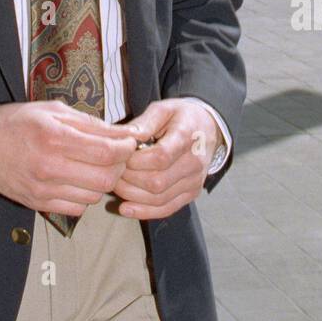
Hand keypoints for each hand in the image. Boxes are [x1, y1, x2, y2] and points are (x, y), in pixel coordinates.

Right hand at [0, 102, 139, 217]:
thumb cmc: (19, 122)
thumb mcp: (53, 110)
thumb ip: (89, 123)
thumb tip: (121, 134)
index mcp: (54, 137)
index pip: (106, 152)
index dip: (126, 148)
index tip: (129, 142)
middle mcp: (50, 167)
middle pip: (105, 178)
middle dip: (120, 167)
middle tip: (118, 156)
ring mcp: (44, 190)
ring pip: (94, 196)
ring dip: (103, 183)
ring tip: (97, 167)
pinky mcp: (39, 204)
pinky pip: (78, 209)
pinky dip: (86, 196)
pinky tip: (79, 180)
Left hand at [113, 99, 220, 219]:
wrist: (208, 129)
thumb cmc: (181, 117)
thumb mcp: (163, 109)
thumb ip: (143, 123)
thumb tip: (124, 139)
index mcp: (186, 137)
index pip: (160, 157)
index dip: (135, 161)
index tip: (120, 157)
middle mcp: (194, 163)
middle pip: (157, 182)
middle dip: (129, 179)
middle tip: (113, 172)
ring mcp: (194, 181)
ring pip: (159, 198)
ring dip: (132, 195)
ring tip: (116, 185)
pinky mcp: (191, 194)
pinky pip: (167, 209)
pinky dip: (144, 212)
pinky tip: (125, 209)